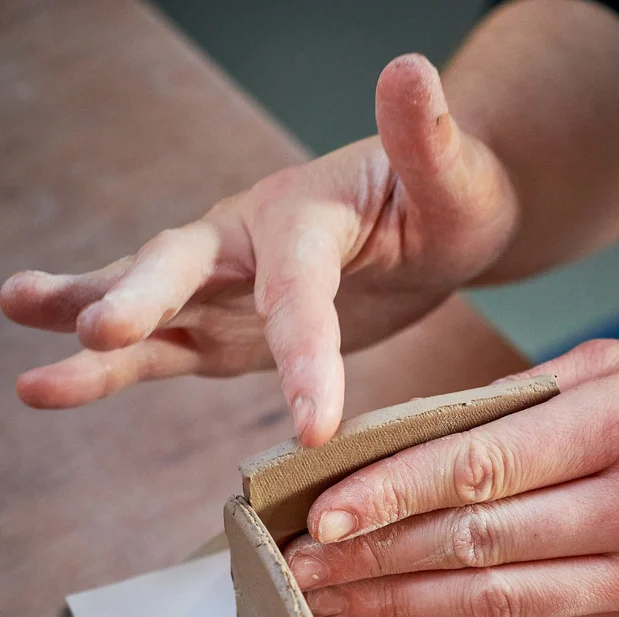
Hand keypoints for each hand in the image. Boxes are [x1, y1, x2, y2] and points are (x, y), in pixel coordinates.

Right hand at [2, 55, 517, 444]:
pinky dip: (122, 363)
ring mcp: (230, 283)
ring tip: (25, 347)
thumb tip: (411, 69)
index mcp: (306, 211)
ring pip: (152, 304)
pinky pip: (170, 347)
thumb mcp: (451, 176)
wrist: (435, 222)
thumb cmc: (450, 200)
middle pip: (183, 264)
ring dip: (91, 319)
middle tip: (97, 329)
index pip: (296, 284)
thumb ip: (426, 139)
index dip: (303, 351)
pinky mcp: (229, 326)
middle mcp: (251, 239)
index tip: (314, 421)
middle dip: (143, 297)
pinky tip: (59, 375)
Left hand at [284, 339, 618, 616]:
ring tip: (338, 602)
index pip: (478, 464)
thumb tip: (429, 437)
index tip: (317, 513)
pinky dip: (475, 616)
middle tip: (299, 569)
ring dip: (407, 600)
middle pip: (475, 539)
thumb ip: (534, 398)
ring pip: (501, 597)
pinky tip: (423, 611)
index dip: (387, 492)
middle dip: (374, 557)